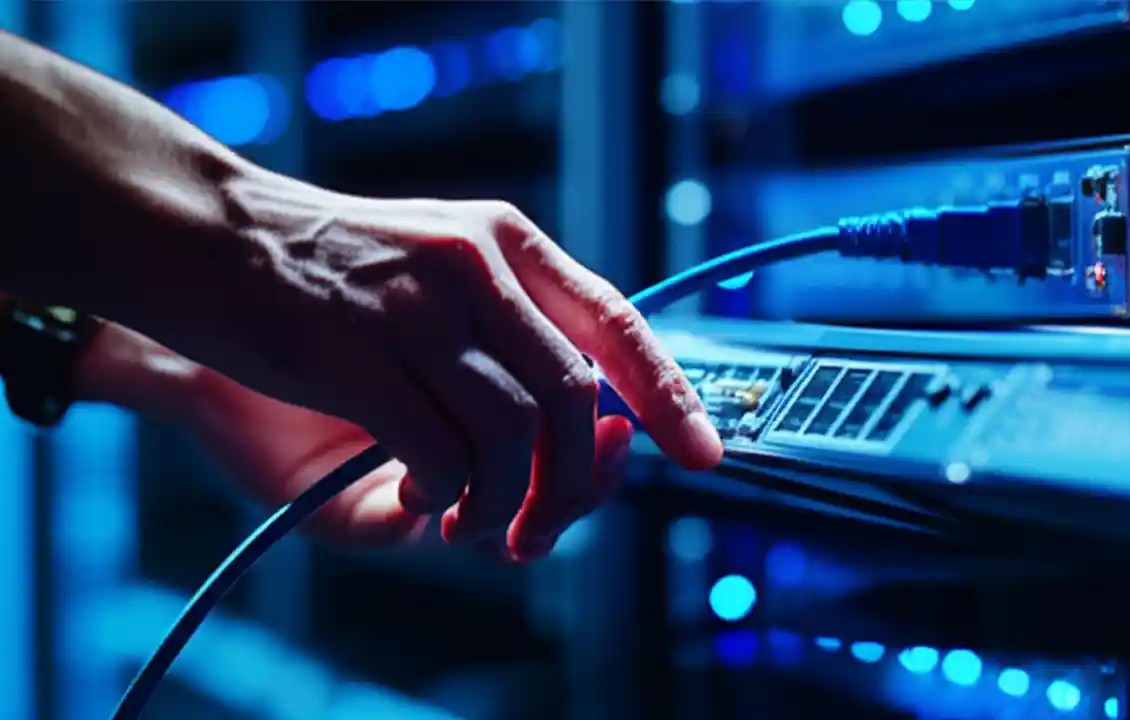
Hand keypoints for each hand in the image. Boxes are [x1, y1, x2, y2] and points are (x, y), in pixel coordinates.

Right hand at [102, 173, 722, 560]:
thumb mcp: (427, 319)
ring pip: (519, 431)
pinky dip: (443, 498)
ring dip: (506, 506)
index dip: (666, 393)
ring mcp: (418, 302)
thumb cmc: (320, 300)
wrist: (197, 249)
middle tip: (539, 532)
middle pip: (577, 395)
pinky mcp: (356, 348)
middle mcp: (476, 262)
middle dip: (577, 486)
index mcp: (504, 245)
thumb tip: (574, 479)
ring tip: (471, 524)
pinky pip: (443, 452)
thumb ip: (501, 396)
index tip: (702, 453)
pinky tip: (418, 501)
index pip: (613, 319)